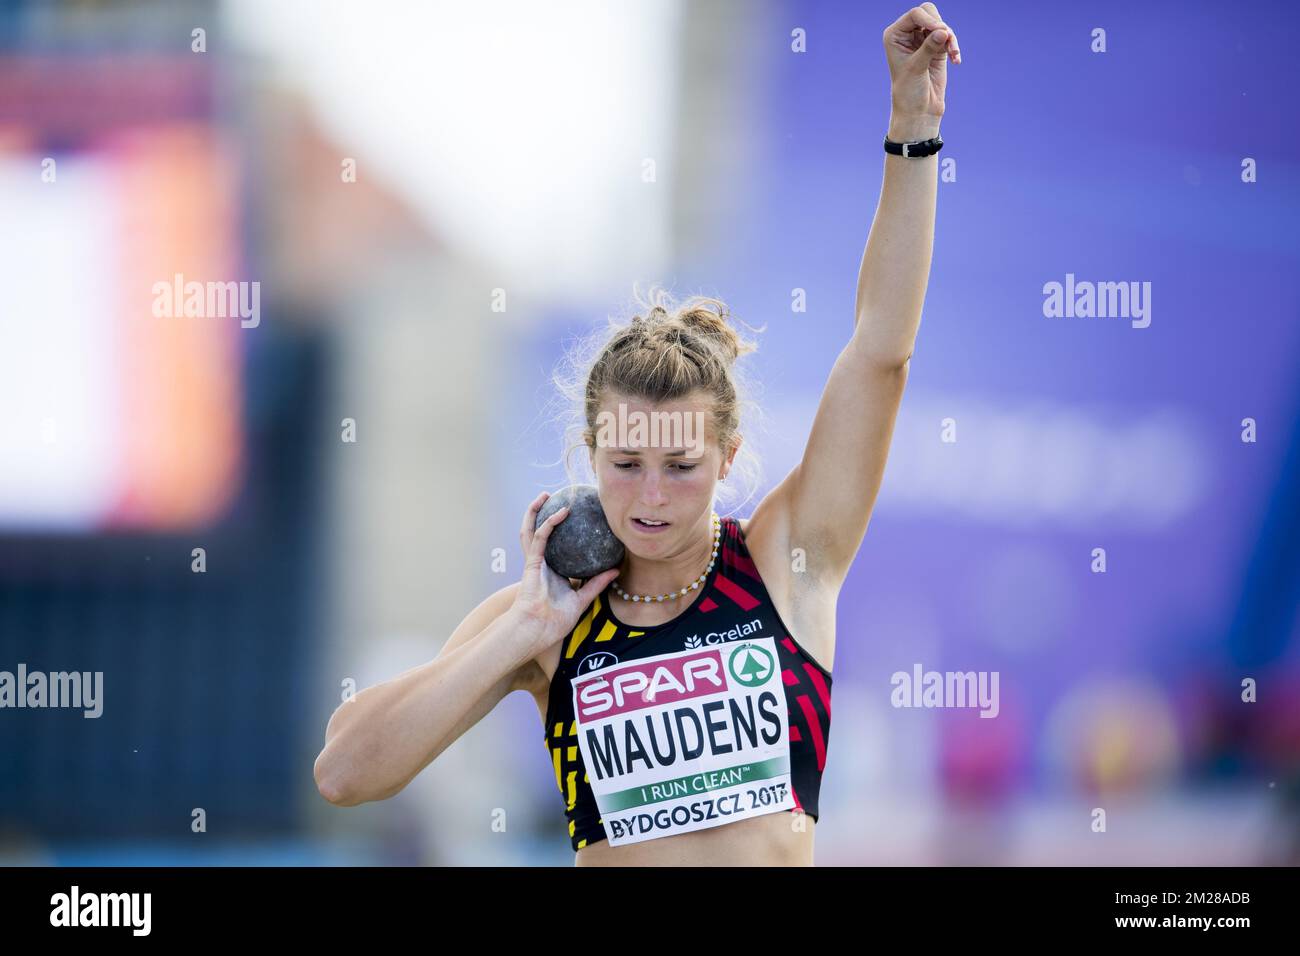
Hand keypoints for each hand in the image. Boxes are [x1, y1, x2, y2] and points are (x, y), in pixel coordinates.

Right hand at [509, 491, 620, 657]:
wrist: (538, 630)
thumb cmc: (555, 621)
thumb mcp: (582, 599)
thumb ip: (597, 584)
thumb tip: (616, 570)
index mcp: (552, 571)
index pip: (556, 546)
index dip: (561, 532)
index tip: (575, 518)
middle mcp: (541, 563)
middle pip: (538, 533)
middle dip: (542, 514)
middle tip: (556, 499)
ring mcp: (534, 561)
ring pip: (531, 529)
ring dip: (536, 510)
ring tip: (545, 495)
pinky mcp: (532, 562)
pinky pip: (541, 537)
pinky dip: (549, 523)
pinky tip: (561, 511)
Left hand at [883, 3, 959, 135]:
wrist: (918, 110)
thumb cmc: (909, 91)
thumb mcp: (917, 68)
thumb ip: (929, 48)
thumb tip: (944, 31)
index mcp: (895, 35)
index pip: (915, 15)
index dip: (930, 20)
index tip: (942, 32)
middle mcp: (907, 34)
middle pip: (928, 12)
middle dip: (940, 24)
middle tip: (947, 39)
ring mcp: (922, 39)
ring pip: (941, 23)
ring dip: (950, 36)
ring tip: (954, 53)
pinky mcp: (936, 47)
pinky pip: (949, 37)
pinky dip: (954, 45)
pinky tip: (956, 59)